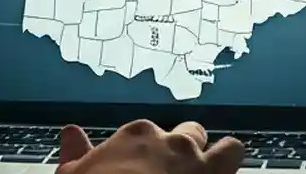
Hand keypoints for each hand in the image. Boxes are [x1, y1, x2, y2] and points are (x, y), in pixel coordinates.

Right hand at [55, 120, 245, 173]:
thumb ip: (76, 154)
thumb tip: (70, 135)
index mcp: (136, 136)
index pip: (147, 135)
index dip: (145, 154)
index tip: (138, 169)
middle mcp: (171, 142)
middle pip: (190, 136)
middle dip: (188, 151)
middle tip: (177, 173)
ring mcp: (198, 162)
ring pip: (226, 148)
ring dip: (222, 158)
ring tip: (212, 172)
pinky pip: (235, 161)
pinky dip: (229, 171)